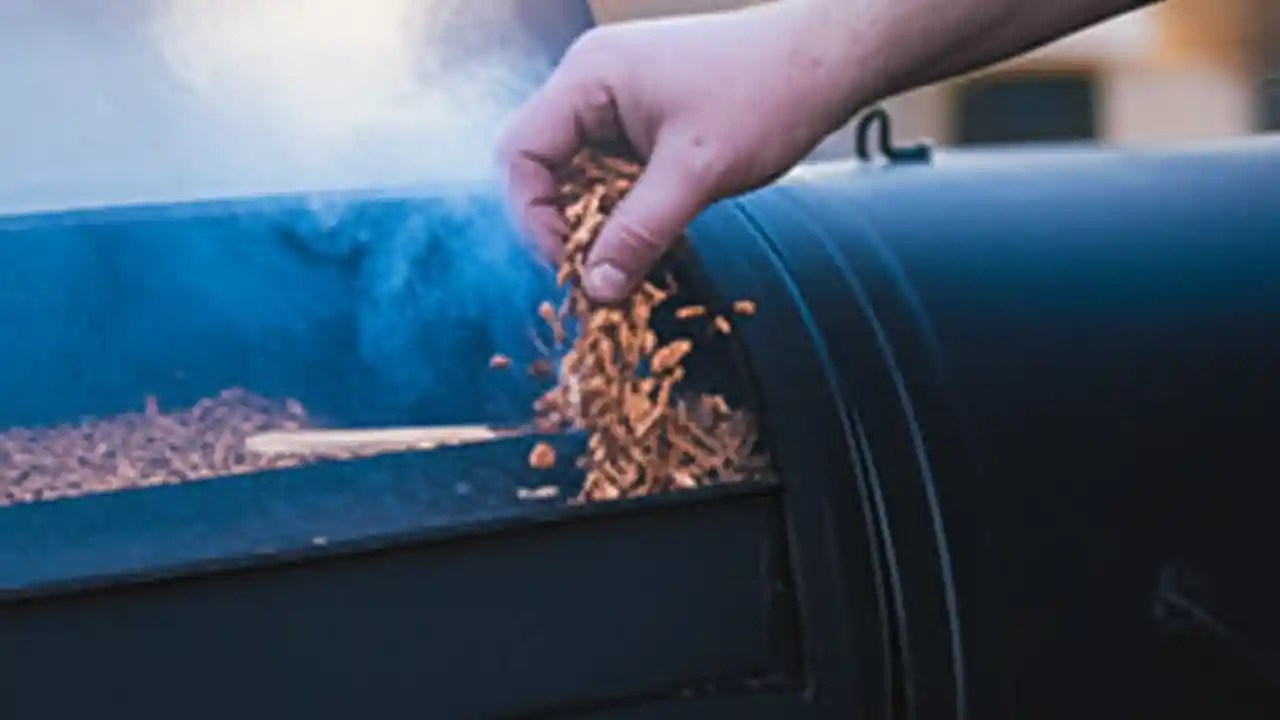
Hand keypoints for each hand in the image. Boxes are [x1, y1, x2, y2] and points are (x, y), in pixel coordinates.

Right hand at [497, 1, 870, 301]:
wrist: (830, 60)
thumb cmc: (768, 94)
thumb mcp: (698, 173)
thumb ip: (640, 232)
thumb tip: (596, 290)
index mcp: (589, 77)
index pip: (521, 152)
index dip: (533, 216)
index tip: (569, 266)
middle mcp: (592, 82)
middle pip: (544, 165)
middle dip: (566, 224)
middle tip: (597, 274)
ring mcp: (618, 99)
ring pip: (581, 174)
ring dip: (599, 221)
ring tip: (628, 261)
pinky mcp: (646, 119)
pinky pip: (613, 172)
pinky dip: (626, 209)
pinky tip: (652, 237)